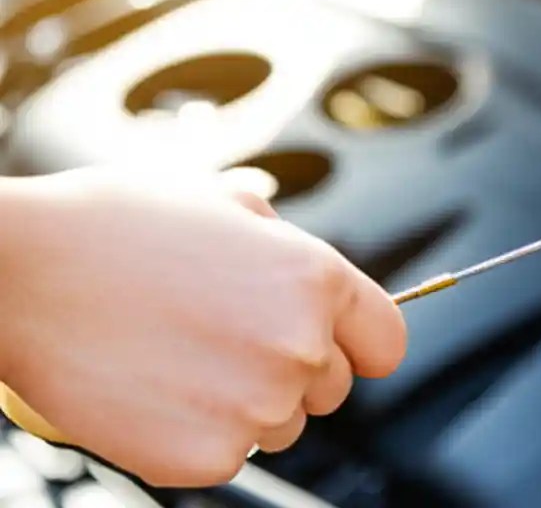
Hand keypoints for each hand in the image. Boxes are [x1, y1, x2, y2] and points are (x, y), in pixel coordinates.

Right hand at [0, 166, 406, 486]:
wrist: (22, 273)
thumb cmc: (115, 228)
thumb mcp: (220, 202)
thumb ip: (283, 240)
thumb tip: (304, 259)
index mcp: (316, 278)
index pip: (387, 341)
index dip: (359, 346)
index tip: (336, 349)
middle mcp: (302, 345)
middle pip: (332, 390)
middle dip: (290, 373)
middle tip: (219, 342)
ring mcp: (258, 406)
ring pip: (282, 427)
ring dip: (245, 405)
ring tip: (177, 358)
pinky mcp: (208, 457)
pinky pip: (228, 457)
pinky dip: (195, 436)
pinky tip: (153, 391)